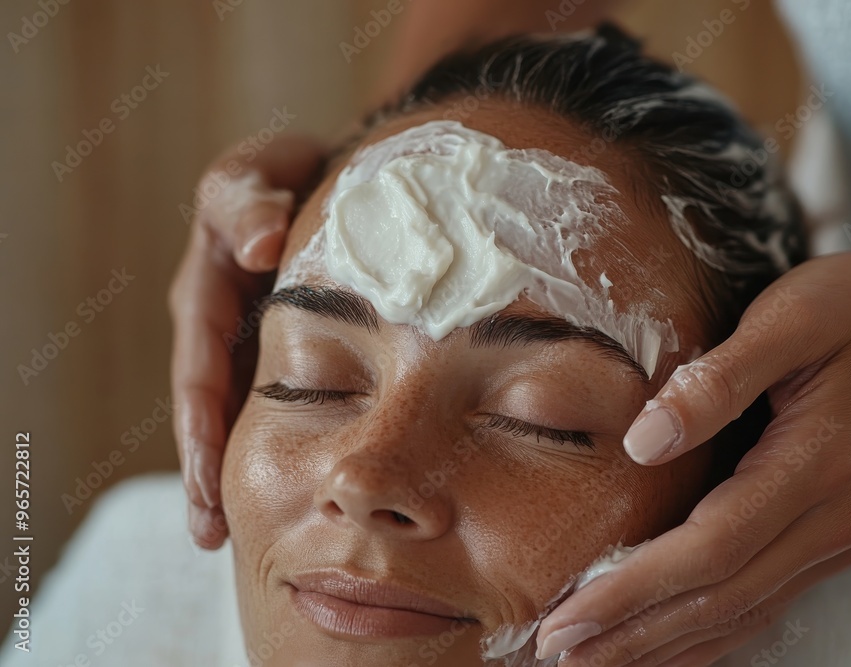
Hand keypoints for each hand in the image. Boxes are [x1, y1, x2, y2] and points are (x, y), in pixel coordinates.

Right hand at [169, 135, 329, 548]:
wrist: (336, 180)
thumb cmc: (291, 173)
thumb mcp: (260, 172)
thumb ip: (248, 200)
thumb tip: (261, 243)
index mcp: (207, 296)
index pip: (198, 374)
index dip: (200, 431)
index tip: (208, 486)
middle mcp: (222, 330)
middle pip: (210, 411)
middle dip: (208, 472)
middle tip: (216, 534)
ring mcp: (251, 345)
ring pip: (241, 417)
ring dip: (235, 473)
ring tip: (240, 534)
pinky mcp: (283, 353)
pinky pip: (278, 405)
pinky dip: (282, 446)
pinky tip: (295, 486)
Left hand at [535, 252, 850, 664]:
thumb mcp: (795, 316)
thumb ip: (718, 379)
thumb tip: (643, 440)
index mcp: (816, 465)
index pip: (709, 548)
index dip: (634, 588)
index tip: (568, 614)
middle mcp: (831, 522)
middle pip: (719, 599)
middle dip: (634, 633)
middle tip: (558, 653)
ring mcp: (839, 538)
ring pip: (743, 613)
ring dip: (666, 645)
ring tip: (597, 661)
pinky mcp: (836, 538)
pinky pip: (767, 602)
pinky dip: (714, 633)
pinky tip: (672, 645)